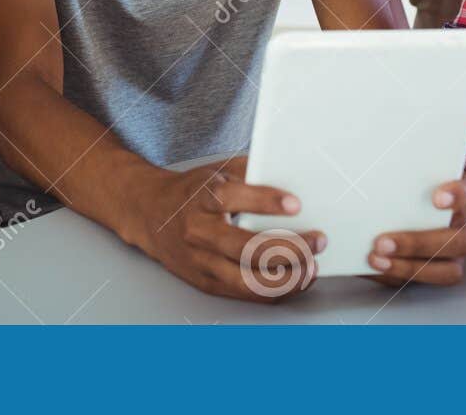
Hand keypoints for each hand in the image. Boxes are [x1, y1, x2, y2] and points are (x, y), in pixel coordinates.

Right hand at [128, 156, 323, 303]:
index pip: (231, 198)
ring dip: (286, 278)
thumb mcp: (215, 170)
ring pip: (247, 280)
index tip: (295, 204)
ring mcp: (200, 262)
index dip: (265, 200)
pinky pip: (244, 294)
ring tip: (311, 267)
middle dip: (288, 248)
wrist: (149, 214)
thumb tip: (292, 174)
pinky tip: (293, 280)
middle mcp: (198, 231)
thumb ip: (249, 172)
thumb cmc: (190, 192)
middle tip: (317, 241)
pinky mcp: (205, 282)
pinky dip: (273, 291)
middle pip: (245, 248)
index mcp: (201, 197)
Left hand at [364, 174, 465, 286]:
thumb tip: (368, 173)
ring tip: (376, 260)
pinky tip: (374, 267)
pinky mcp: (442, 270)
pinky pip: (425, 282)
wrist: (410, 194)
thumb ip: (403, 172)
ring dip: (409, 267)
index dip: (458, 196)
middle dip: (418, 244)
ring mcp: (459, 251)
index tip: (436, 199)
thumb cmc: (416, 180)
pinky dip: (397, 276)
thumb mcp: (414, 169)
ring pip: (448, 270)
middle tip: (383, 242)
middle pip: (459, 240)